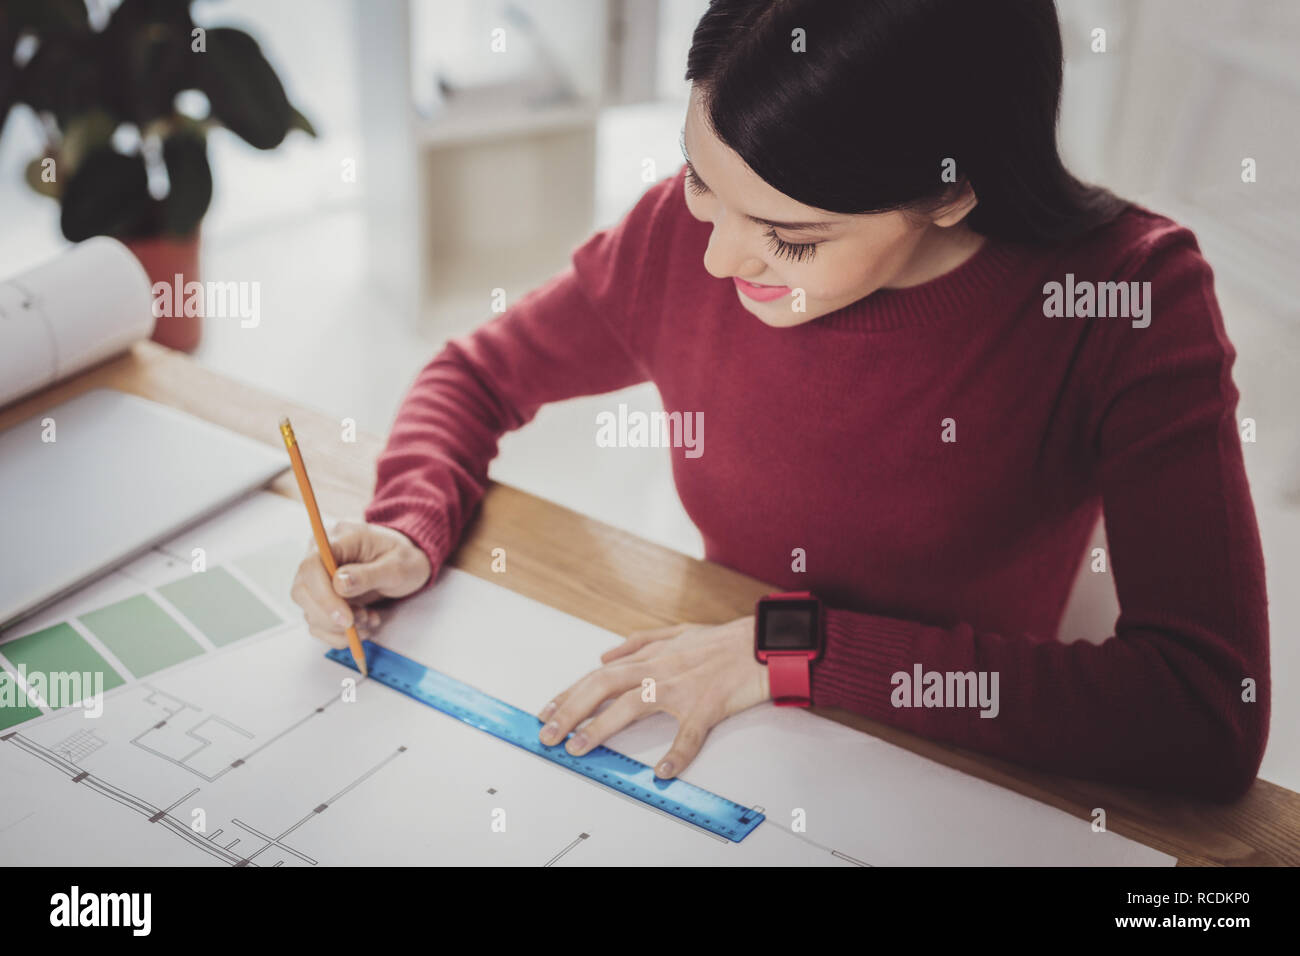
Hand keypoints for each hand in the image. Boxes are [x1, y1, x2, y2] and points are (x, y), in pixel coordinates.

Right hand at [290, 520, 431, 647]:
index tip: (346, 618)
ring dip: (338, 628)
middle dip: (330, 617)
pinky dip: (339, 633)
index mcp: (338, 539)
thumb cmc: (404, 558)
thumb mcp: (397, 565)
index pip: (311, 566)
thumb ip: (368, 574)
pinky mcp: (322, 597)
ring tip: (369, 620)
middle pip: (302, 592)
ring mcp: (318, 578)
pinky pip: (318, 622)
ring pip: (309, 611)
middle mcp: (320, 556)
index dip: (323, 596)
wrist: (406, 563)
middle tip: (361, 621)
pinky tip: (364, 623)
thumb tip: (338, 583)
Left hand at [535, 616, 769, 778]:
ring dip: (603, 726)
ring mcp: (683, 686)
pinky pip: (690, 733)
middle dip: (571, 709)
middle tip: (548, 734)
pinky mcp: (708, 704)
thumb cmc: (724, 641)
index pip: (599, 674)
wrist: (764, 643)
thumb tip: (606, 653)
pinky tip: (663, 771)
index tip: (545, 713)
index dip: (569, 693)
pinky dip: (677, 753)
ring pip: (634, 704)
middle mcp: (660, 668)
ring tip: (580, 747)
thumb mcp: (678, 632)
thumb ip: (640, 642)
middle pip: (604, 685)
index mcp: (652, 655)